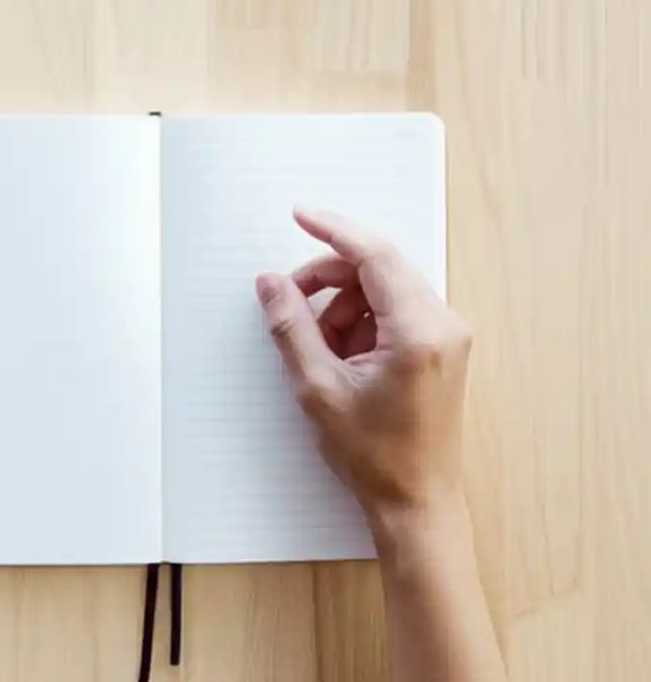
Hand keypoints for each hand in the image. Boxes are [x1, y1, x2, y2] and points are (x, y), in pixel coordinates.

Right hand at [254, 208, 470, 522]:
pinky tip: (340, 357)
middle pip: (377, 268)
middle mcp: (443, 323)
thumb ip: (291, 327)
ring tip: (319, 351)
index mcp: (420, 331)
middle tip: (288, 304)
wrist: (416, 502)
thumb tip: (270, 283)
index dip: (333, 230)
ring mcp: (447, 335)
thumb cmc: (373, 455)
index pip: (375, 256)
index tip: (300, 215)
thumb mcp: (317, 388)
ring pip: (382, 290)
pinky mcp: (441, 347)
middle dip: (328, 280)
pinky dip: (360, 323)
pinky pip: (393, 311)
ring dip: (342, 307)